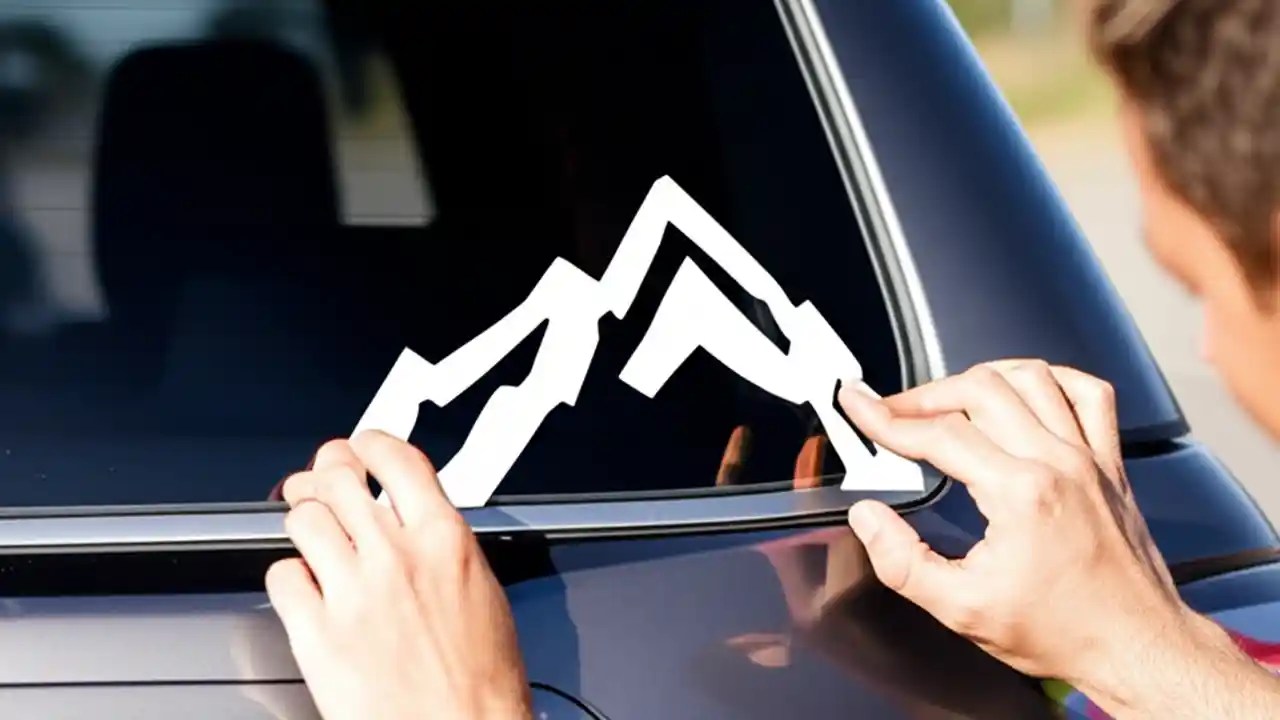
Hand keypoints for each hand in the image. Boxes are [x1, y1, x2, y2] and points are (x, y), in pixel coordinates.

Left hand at [266, 431, 531, 719]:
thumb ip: (442, 548)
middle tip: (319, 479)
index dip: (370, 445)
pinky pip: (282, 576)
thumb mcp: (483, 594)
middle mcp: (395, 557)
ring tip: (308, 529)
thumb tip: (415, 524)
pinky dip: (288, 576)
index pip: (396, 460)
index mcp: (444, 542)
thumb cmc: (481, 684)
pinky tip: (303, 585)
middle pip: (338, 479)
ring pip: (303, 519)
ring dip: (302, 519)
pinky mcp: (315, 633)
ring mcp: (352, 593)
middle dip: (323, 472)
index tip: (362, 448)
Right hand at [837, 361, 1227, 713]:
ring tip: (947, 396)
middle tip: (893, 410)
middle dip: (924, 394)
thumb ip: (902, 562)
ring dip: (979, 377)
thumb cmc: (1064, 632)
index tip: (860, 408)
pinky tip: (1025, 388)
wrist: (1135, 648)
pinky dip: (1051, 378)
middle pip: (979, 390)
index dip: (886, 419)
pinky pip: (1089, 394)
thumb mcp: (962, 610)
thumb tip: (869, 518)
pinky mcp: (1110, 463)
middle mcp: (1059, 463)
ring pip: (1031, 378)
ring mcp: (1090, 457)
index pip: (939, 434)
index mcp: (1021, 494)